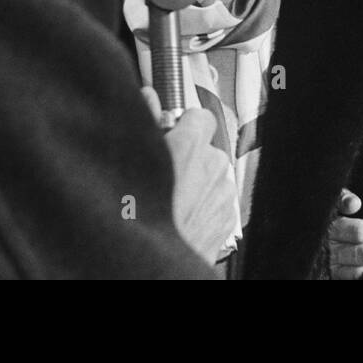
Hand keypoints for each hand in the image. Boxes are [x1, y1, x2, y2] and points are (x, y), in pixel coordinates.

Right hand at [144, 88, 234, 264]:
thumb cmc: (135, 217)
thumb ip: (145, 119)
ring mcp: (223, 194)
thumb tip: (149, 97)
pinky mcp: (228, 220)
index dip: (184, 122)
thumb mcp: (134, 158)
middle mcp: (213, 166)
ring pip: (213, 175)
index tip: (171, 131)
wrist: (149, 265)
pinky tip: (182, 214)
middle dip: (189, 154)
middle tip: (164, 170)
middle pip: (206, 146)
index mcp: (190, 146)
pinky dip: (204, 204)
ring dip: (197, 181)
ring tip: (171, 198)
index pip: (199, 114)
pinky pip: (218, 201)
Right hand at [328, 188, 362, 279]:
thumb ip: (344, 198)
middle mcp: (330, 251)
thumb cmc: (336, 213)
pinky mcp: (340, 277)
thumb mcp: (337, 202)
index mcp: (331, 229)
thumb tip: (354, 204)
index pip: (359, 232)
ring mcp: (335, 268)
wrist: (321, 235)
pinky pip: (359, 278)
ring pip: (361, 272)